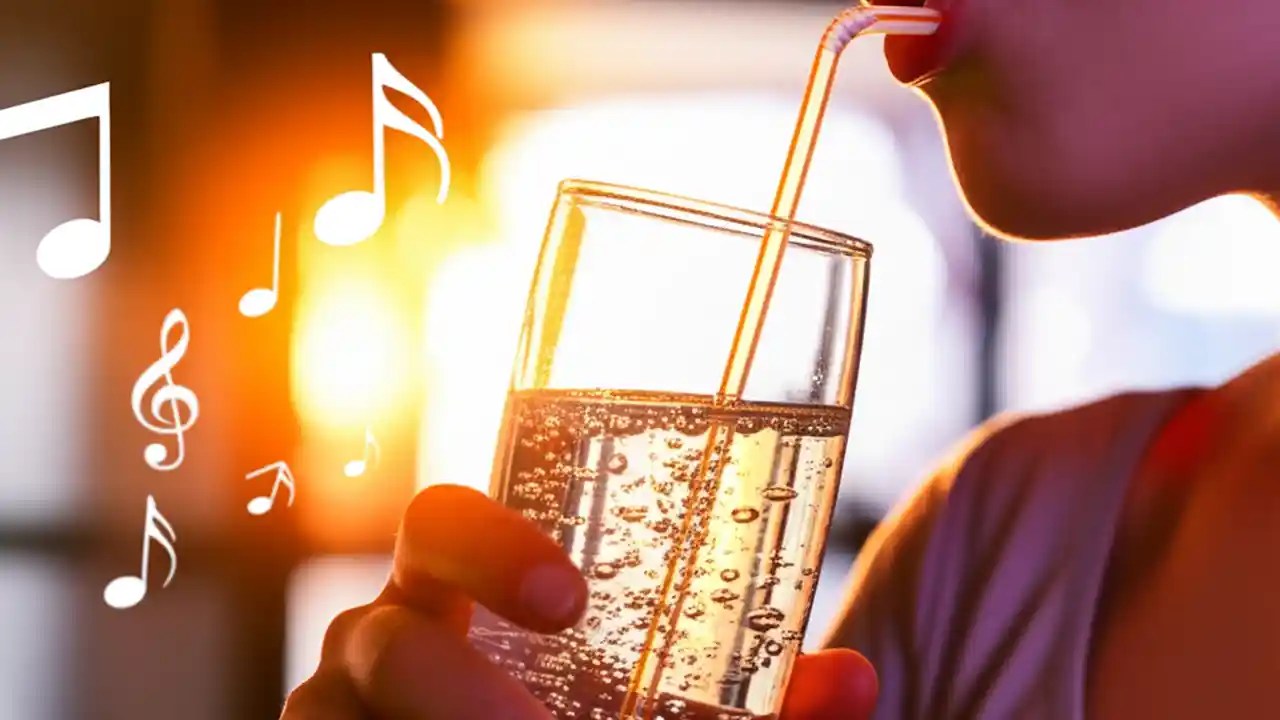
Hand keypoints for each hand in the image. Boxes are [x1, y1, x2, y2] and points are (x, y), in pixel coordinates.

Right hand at [281, 484, 877, 718]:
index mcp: (456, 589)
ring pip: (331, 718)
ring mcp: (333, 713)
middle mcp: (380, 639)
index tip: (570, 600)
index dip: (486, 545)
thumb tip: (855, 682)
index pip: (437, 522)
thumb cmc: (585, 716)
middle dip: (455, 693)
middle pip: (375, 637)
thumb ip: (754, 700)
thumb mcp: (669, 712)